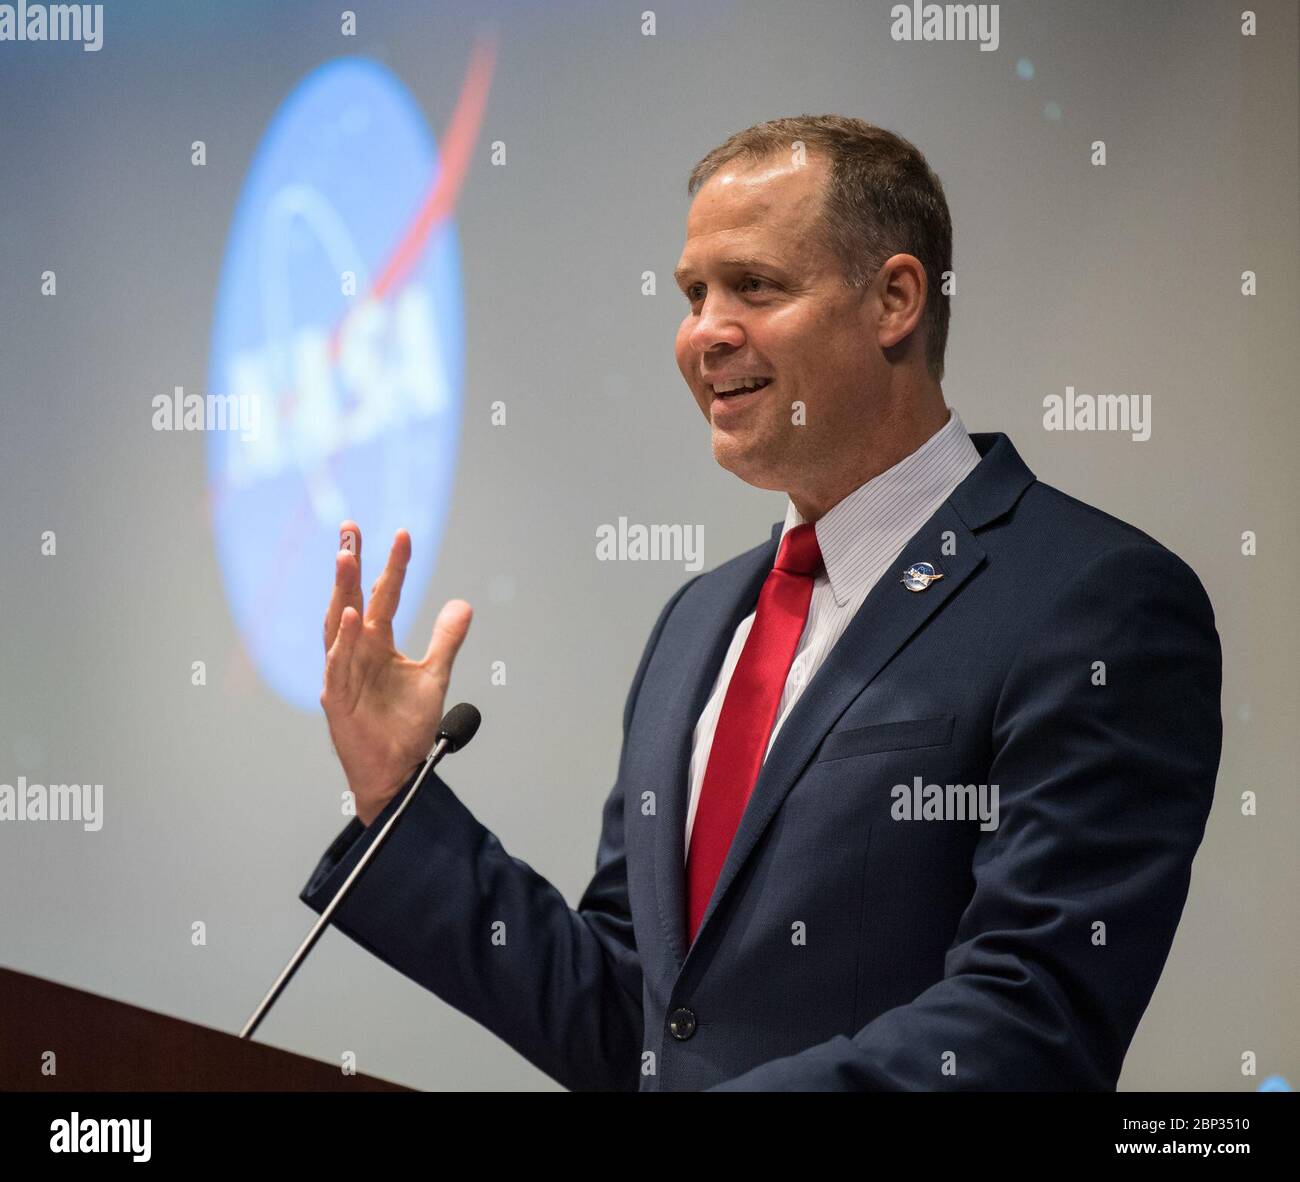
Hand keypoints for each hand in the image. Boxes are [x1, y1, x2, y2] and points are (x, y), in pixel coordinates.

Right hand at [321, 521, 472, 825]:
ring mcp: (342, 673)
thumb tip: (462, 604)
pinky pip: (338, 664)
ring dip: (341, 591)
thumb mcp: (434, 675)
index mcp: (376, 643)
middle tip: (350, 528)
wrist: (395, 771)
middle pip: (351, 599)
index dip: (394, 566)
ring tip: (347, 558)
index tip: (403, 533)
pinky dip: (344, 640)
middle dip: (352, 564)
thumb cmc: (405, 725)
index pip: (383, 596)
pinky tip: (352, 616)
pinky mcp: (337, 698)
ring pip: (337, 625)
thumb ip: (446, 640)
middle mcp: (356, 652)